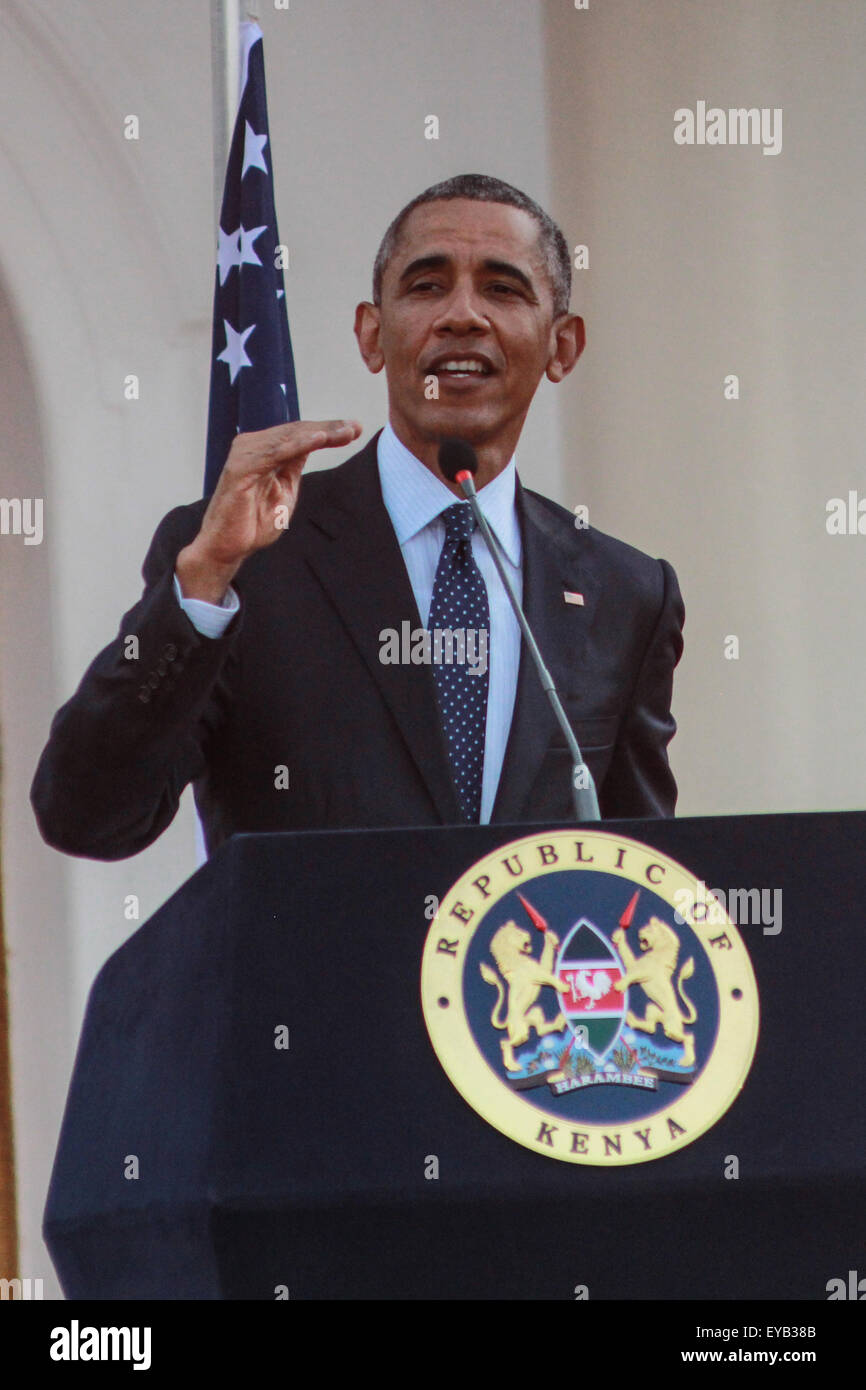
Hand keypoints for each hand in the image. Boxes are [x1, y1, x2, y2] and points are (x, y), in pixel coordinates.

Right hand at [176, 419, 361, 602]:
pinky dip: (298, 444)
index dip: (327, 430)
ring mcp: (245, 455)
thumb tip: (312, 442)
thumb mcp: (285, 490)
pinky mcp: (240, 468)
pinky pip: (275, 453)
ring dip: (318, 433)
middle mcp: (252, 447)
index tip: (355, 430)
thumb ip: (295, 466)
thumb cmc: (253, 523)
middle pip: (296, 431)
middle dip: (328, 428)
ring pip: (288, 438)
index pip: (299, 435)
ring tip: (343, 431)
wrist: (227, 547)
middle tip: (355, 427)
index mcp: (264, 452)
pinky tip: (318, 439)